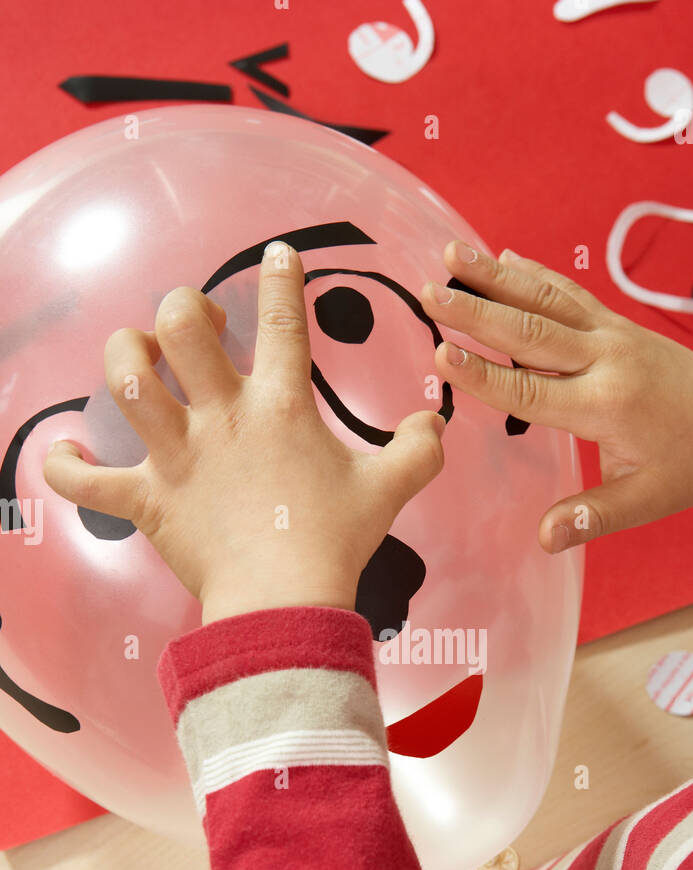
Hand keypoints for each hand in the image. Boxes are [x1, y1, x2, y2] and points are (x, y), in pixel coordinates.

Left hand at [43, 242, 444, 623]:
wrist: (285, 602)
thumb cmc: (333, 544)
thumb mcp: (388, 492)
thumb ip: (417, 452)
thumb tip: (435, 425)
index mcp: (279, 408)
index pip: (280, 321)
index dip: (280, 278)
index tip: (277, 255)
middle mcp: (222, 419)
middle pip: (180, 327)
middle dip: (180, 308)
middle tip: (192, 324)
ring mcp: (178, 458)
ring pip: (127, 382)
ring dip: (123, 359)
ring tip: (137, 361)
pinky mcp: (148, 502)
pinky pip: (88, 482)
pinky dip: (68, 466)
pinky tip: (68, 450)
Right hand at [420, 243, 692, 552]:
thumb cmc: (690, 464)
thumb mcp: (645, 501)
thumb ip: (591, 516)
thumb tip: (544, 539)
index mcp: (605, 405)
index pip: (530, 389)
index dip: (482, 374)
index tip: (440, 355)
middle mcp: (605, 359)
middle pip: (530, 331)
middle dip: (475, 312)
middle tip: (427, 293)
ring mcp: (611, 334)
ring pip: (546, 299)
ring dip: (495, 276)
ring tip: (450, 253)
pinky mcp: (617, 323)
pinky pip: (569, 292)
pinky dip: (534, 273)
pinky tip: (502, 257)